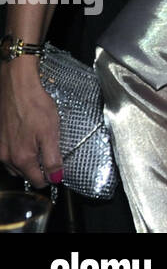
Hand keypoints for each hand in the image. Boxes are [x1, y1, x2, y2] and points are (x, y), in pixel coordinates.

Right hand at [0, 57, 62, 185]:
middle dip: (40, 170)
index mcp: (22, 158)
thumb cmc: (35, 106)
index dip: (50, 177)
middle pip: (26, 174)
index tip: (58, 170)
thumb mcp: (51, 133)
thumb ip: (53, 158)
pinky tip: (29, 140)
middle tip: (52, 156)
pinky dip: (20, 152)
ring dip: (29, 162)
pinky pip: (10, 155)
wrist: (18, 88)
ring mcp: (1, 149)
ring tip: (41, 146)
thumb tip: (56, 177)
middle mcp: (7, 157)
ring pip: (17, 166)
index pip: (37, 181)